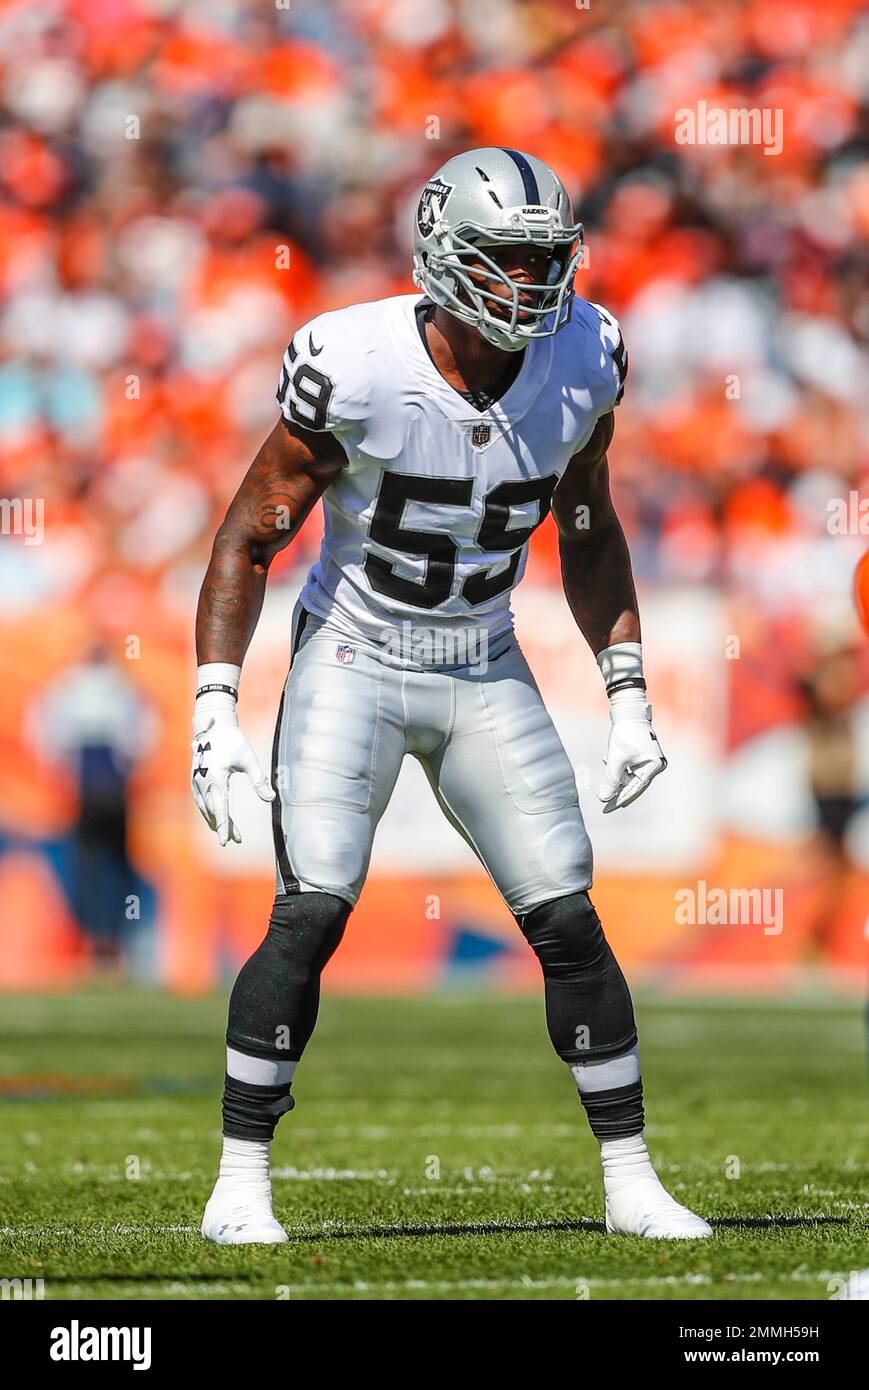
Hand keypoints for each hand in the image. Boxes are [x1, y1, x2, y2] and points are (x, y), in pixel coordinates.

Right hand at [190, 707, 273, 845]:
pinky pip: (202, 802)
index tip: (225, 841)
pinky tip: (220, 819)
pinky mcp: (196, 781)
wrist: (214, 727)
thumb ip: (258, 780)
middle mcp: (202, 782)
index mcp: (214, 777)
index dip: (223, 826)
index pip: (220, 808)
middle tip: (238, 839)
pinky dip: (211, 812)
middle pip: (213, 811)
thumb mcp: (249, 759)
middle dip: (224, 826)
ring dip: (217, 821)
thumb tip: (271, 798)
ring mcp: (196, 782)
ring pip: (206, 809)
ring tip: (232, 834)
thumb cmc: (233, 742)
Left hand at [599, 696, 666, 812]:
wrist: (627, 711)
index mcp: (654, 766)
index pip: (635, 788)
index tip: (607, 809)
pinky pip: (630, 766)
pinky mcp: (645, 754)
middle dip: (617, 788)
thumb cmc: (624, 734)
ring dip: (616, 771)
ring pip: (630, 774)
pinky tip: (607, 757)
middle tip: (604, 803)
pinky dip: (619, 765)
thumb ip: (610, 781)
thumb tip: (603, 799)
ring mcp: (652, 759)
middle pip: (634, 783)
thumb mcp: (615, 759)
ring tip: (607, 759)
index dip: (620, 799)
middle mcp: (657, 764)